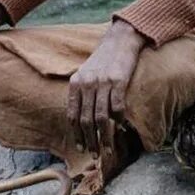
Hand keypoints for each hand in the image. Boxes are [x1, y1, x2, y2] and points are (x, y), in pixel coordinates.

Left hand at [67, 19, 148, 154]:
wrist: (120, 39)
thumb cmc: (103, 59)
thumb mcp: (86, 73)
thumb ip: (82, 93)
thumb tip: (81, 119)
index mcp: (76, 83)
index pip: (73, 114)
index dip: (76, 134)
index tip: (80, 147)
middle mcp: (87, 83)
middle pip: (86, 120)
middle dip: (90, 141)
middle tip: (95, 155)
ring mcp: (103, 82)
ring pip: (102, 118)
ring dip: (105, 138)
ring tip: (108, 150)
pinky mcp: (119, 80)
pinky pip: (118, 107)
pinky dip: (119, 121)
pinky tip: (121, 128)